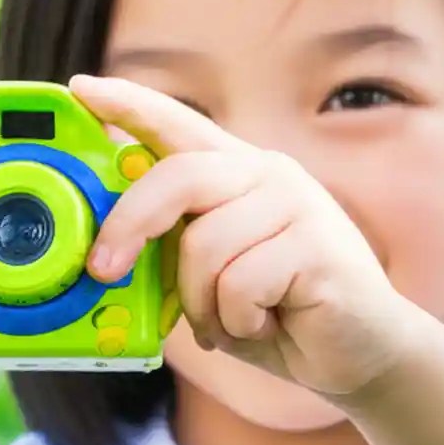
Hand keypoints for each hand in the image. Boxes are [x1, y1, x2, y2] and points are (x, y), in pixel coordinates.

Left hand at [72, 75, 415, 396]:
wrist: (360, 355)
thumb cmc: (278, 315)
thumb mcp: (213, 277)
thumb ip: (175, 250)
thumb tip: (106, 251)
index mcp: (239, 174)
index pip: (179, 125)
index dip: (130, 104)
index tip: (83, 89)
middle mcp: (270, 174)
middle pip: (179, 179)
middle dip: (129, 226)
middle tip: (103, 269)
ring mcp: (298, 205)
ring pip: (204, 247)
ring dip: (203, 303)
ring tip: (234, 320)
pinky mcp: (318, 247)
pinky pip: (239, 286)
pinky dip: (238, 321)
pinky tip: (269, 324)